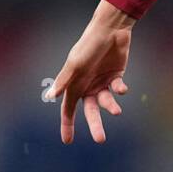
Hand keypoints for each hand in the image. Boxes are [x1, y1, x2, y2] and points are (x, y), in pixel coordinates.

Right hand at [47, 1, 134, 143]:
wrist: (110, 29)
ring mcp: (102, 81)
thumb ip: (65, 80)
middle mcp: (87, 85)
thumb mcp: (76, 64)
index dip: (67, 125)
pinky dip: (120, 91)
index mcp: (75, 84)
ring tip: (116, 111)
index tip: (67, 141)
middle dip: (95, 125)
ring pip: (106, 102)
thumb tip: (51, 96)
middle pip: (90, 111)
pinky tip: (121, 87)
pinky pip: (118, 89)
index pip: (68, 109)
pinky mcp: (116, 76)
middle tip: (100, 139)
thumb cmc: (89, 45)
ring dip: (111, 107)